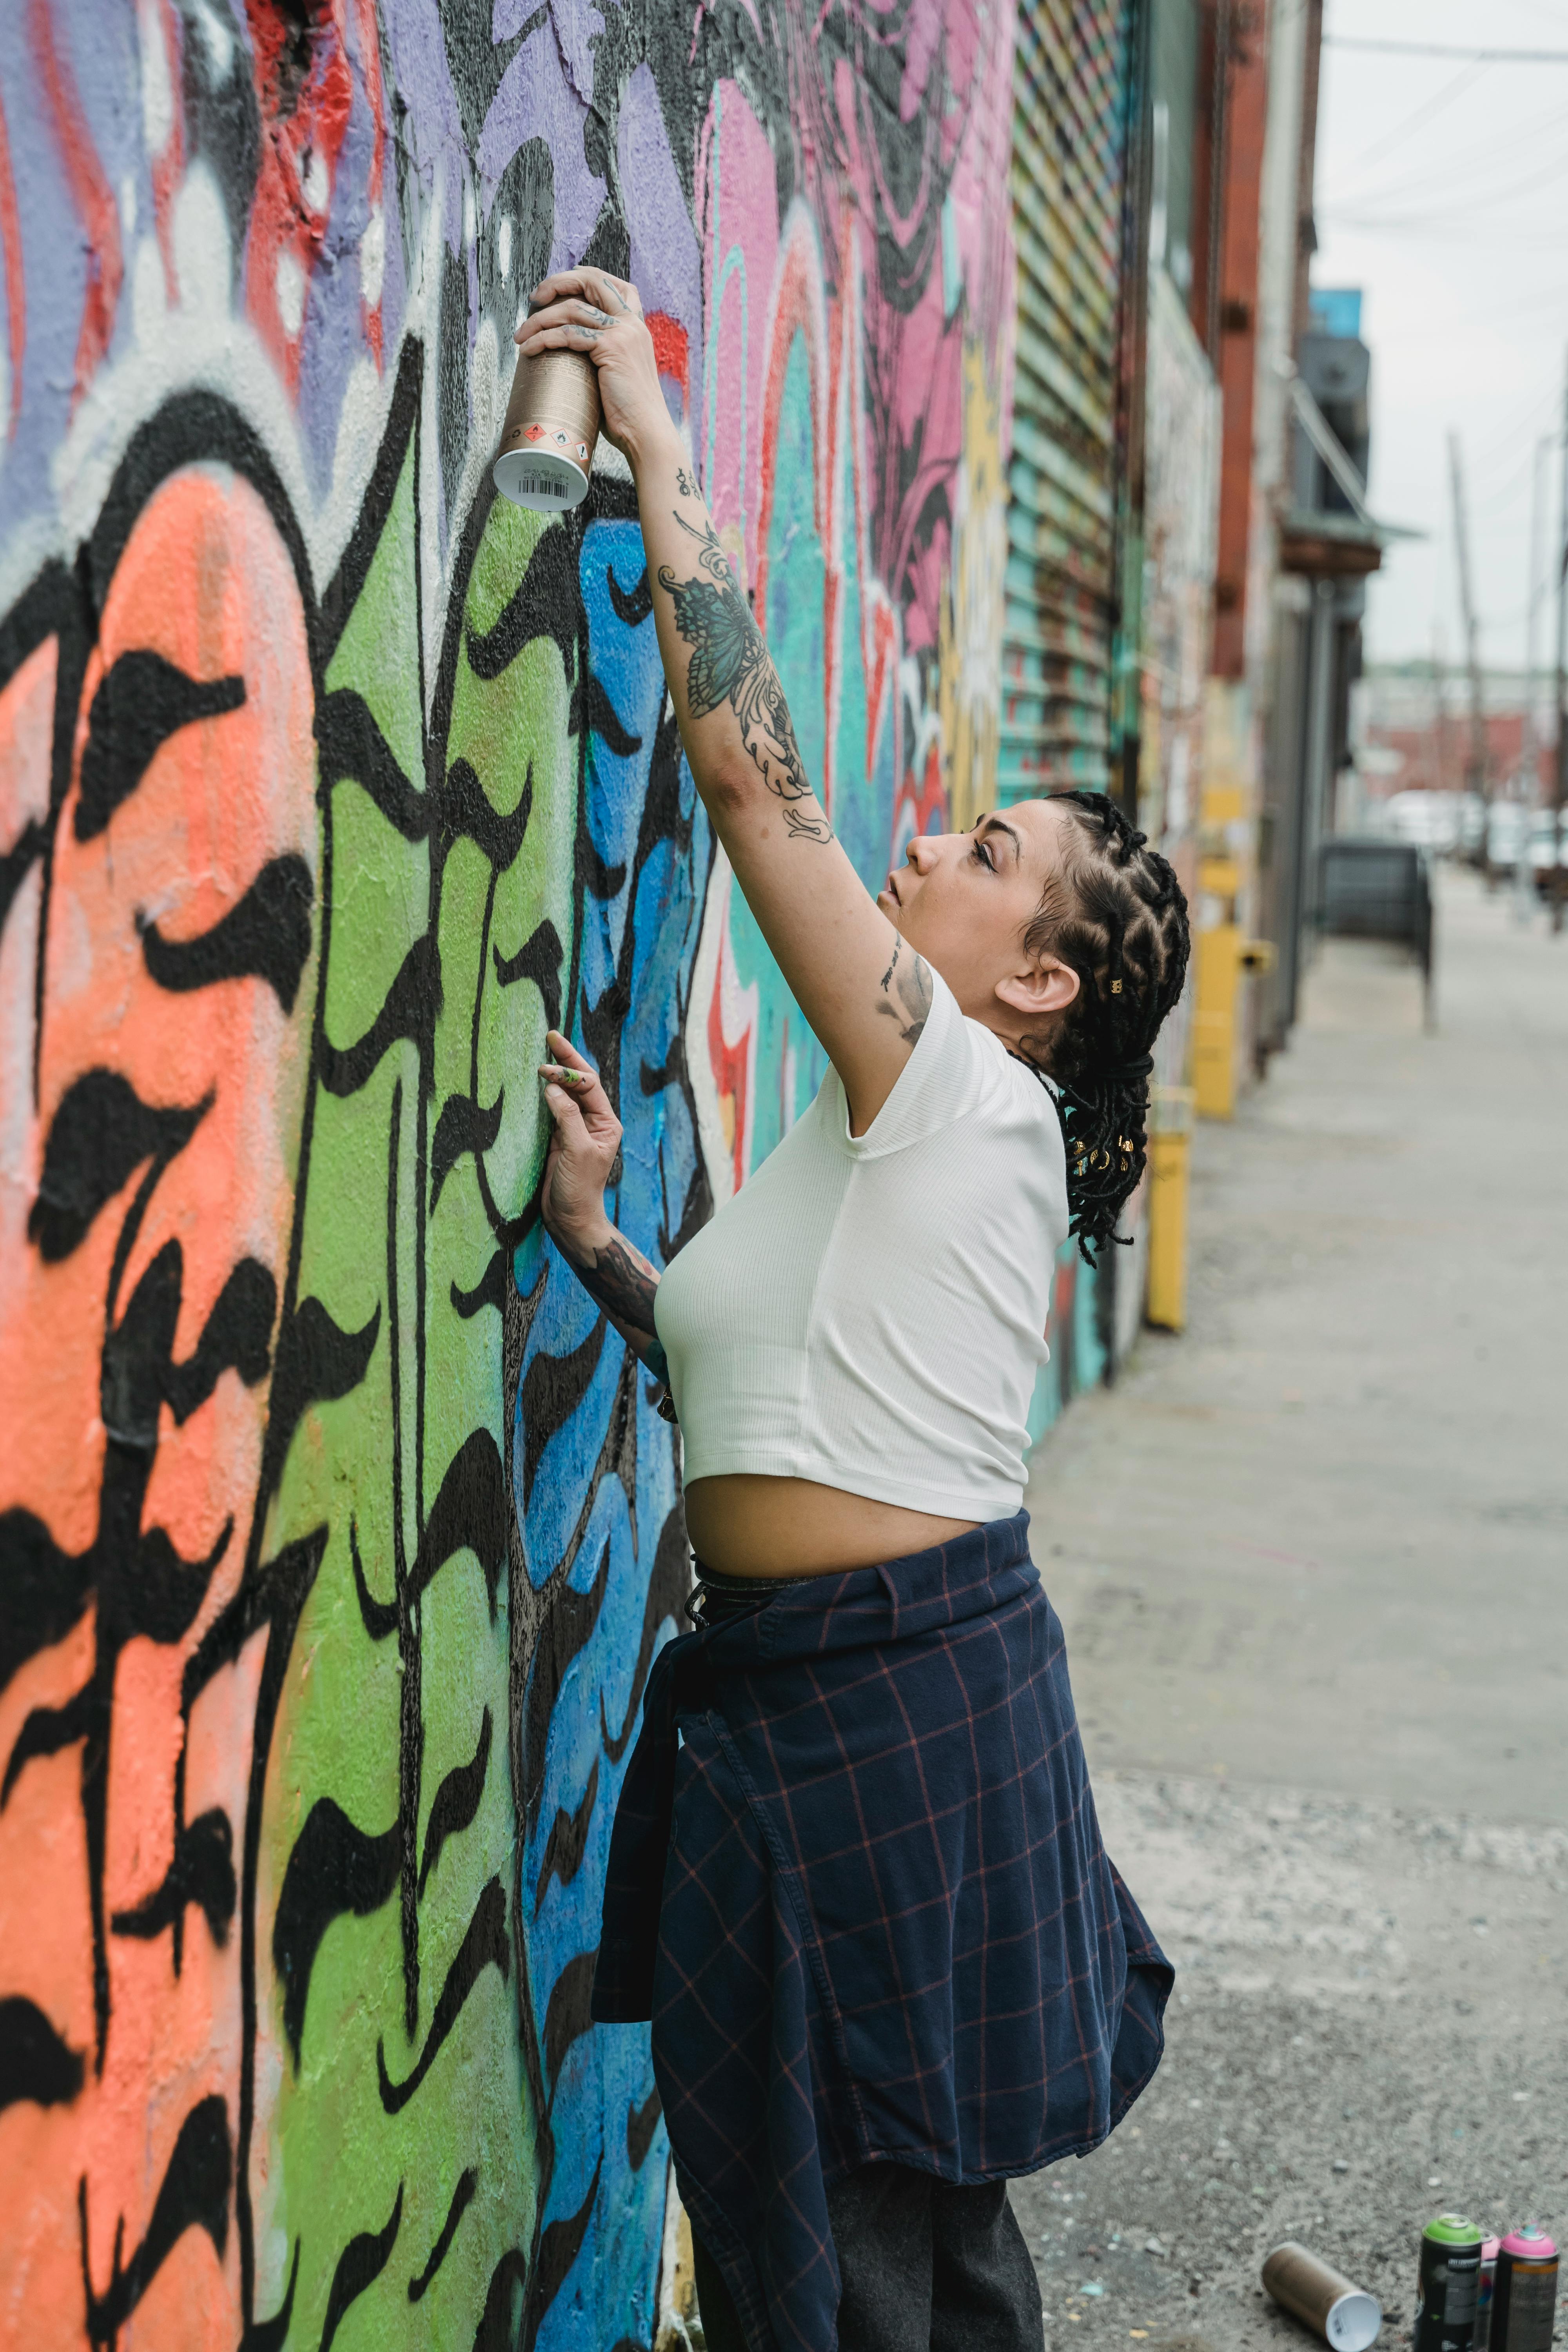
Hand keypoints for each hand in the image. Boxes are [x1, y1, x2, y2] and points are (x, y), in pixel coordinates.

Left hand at [514, 271, 672, 469]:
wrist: (647, 433)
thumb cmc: (629, 414)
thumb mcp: (618, 373)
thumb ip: (600, 355)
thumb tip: (566, 355)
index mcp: (635, 326)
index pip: (612, 283)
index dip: (582, 277)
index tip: (557, 289)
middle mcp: (632, 323)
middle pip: (592, 280)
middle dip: (557, 282)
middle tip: (535, 297)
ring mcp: (623, 333)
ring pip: (573, 308)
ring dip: (540, 319)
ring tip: (521, 335)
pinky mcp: (612, 349)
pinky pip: (568, 335)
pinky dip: (543, 339)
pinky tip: (528, 350)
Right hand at [538, 1029, 620, 1253]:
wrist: (570, 1218)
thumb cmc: (579, 1189)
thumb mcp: (576, 1151)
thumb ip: (566, 1118)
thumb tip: (553, 1088)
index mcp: (606, 1123)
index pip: (589, 1086)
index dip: (569, 1070)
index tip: (546, 1064)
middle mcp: (593, 1122)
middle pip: (580, 1083)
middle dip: (566, 1059)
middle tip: (551, 1034)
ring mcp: (576, 1128)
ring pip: (566, 1092)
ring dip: (555, 1073)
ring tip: (543, 1049)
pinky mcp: (560, 1137)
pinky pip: (553, 1108)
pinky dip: (545, 1092)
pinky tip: (536, 1080)